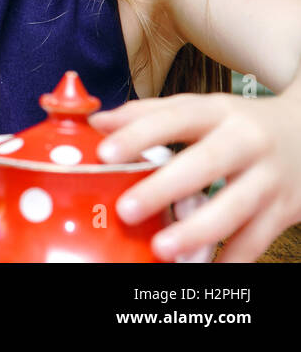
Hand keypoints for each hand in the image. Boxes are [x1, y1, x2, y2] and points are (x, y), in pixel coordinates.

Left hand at [89, 90, 300, 261]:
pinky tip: (205, 269)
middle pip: (205, 164)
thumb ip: (149, 114)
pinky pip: (258, 238)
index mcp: (217, 111)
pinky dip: (233, 257)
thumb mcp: (202, 108)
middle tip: (126, 210)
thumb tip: (96, 122)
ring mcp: (269, 176)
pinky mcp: (288, 208)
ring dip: (198, 231)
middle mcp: (246, 141)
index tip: (105, 153)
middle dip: (164, 188)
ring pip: (235, 206)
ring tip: (162, 249)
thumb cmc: (241, 123)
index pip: (175, 118)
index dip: (139, 134)